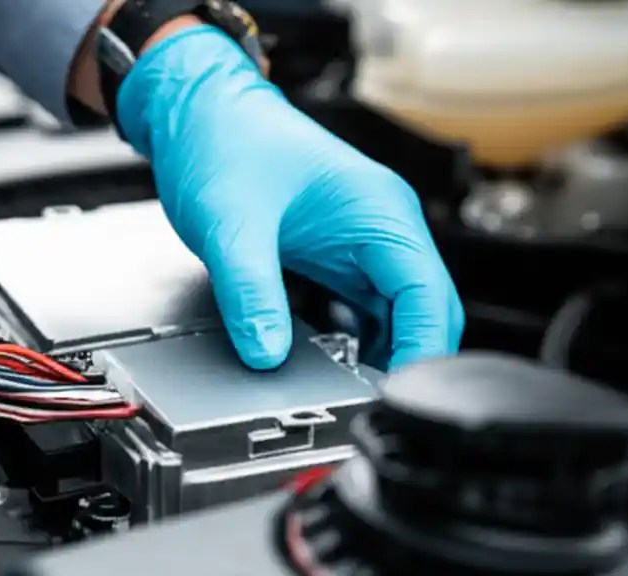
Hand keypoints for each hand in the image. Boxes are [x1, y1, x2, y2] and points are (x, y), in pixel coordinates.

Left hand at [118, 26, 463, 369]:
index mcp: (380, 213)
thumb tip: (267, 353)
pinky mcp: (338, 257)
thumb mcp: (231, 225)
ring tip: (352, 396)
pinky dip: (357, 343)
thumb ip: (251, 293)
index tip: (396, 397)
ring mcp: (364, 244)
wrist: (199, 113)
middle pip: (425, 313)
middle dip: (408, 362)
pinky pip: (364, 311)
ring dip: (383, 356)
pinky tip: (333, 366)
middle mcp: (383, 229)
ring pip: (398, 317)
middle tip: (370, 409)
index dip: (421, 353)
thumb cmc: (225, 143)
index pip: (427, 298)